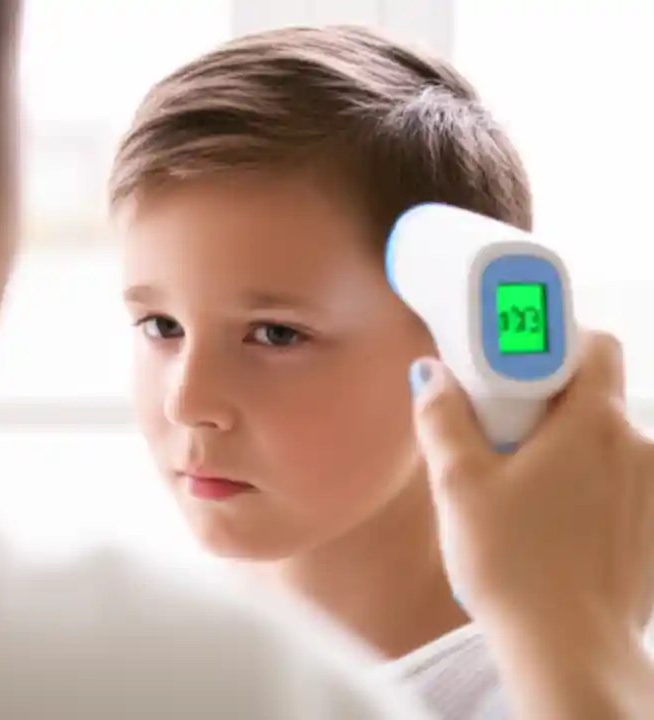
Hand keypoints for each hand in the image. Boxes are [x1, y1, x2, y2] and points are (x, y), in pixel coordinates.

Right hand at [410, 331, 653, 718]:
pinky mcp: (652, 528)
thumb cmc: (513, 564)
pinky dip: (587, 491)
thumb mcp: (457, 483)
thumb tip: (433, 375)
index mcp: (592, 423)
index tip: (512, 361)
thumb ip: (442, 417)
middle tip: (501, 433)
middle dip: (549, 404)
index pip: (593, 343)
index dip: (553, 341)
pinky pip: (619, 487)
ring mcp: (651, 490)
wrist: (567, 648)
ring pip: (606, 445)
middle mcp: (637, 447)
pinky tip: (549, 527)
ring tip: (520, 491)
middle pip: (595, 396)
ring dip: (569, 452)